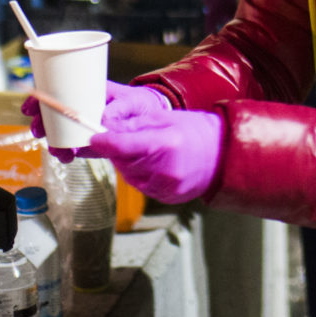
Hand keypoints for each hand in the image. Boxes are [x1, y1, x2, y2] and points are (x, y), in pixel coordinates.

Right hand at [22, 83, 169, 162]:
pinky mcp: (91, 139)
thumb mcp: (131, 101)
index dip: (39, 97)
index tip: (30, 107)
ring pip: (59, 130)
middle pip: (52, 112)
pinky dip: (67, 151)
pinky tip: (68, 156)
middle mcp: (81, 106)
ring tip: (59, 150)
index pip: (55, 89)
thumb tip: (104, 121)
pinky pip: (73, 144)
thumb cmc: (140, 102)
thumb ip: (119, 110)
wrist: (151, 117)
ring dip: (53, 140)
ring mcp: (84, 123)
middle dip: (41, 122)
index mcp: (86, 90)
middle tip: (40, 132)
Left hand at [84, 110, 222, 203]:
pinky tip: (154, 164)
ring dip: (128, 163)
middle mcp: (164, 170)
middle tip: (122, 139)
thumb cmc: (195, 131)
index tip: (92, 138)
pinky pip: (141, 185)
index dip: (103, 142)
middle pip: (123, 162)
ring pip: (129, 176)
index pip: (122, 146)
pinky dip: (140, 174)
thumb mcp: (165, 119)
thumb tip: (106, 128)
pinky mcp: (165, 198)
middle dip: (117, 151)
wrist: (223, 155)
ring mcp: (165, 187)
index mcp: (165, 145)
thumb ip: (135, 126)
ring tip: (145, 151)